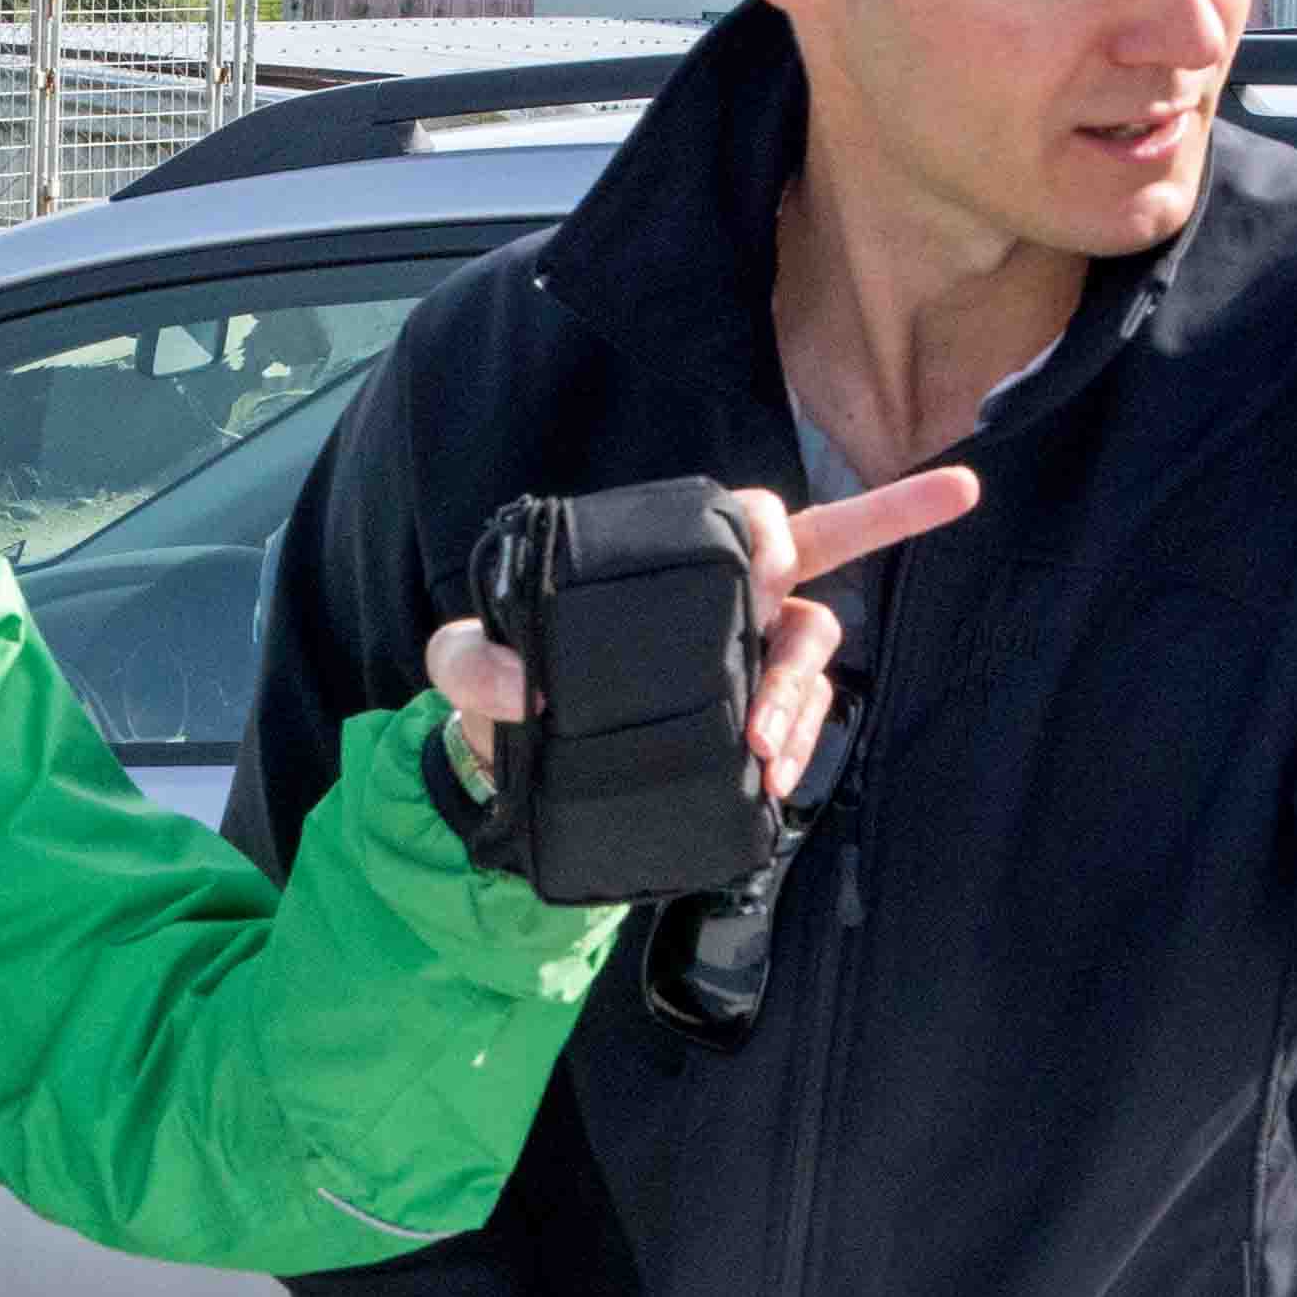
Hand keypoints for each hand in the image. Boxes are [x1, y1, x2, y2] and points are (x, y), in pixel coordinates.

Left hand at [427, 467, 981, 805]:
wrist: (517, 775)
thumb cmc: (504, 695)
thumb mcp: (463, 667)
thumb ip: (468, 660)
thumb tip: (518, 682)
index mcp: (670, 567)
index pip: (744, 517)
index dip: (768, 536)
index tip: (761, 577)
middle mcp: (724, 605)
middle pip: (814, 566)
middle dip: (833, 596)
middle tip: (766, 641)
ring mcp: (746, 663)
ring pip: (812, 653)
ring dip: (797, 697)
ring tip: (761, 748)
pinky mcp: (752, 725)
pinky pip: (806, 721)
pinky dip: (801, 746)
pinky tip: (774, 779)